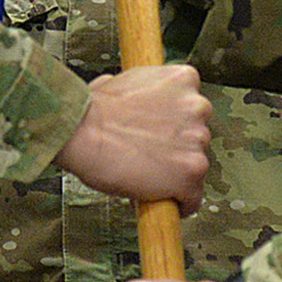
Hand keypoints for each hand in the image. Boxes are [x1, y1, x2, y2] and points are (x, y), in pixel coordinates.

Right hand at [54, 64, 211, 211]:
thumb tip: (137, 101)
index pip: (192, 106)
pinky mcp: (191, 173)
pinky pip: (193, 197)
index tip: (161, 134)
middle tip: (150, 154)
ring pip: (196, 166)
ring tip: (147, 175)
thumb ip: (143, 91)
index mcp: (184, 79)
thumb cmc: (93, 110)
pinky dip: (179, 202)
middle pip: (197, 135)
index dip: (173, 123)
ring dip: (176, 172)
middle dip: (177, 147)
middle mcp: (198, 106)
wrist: (82, 131)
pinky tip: (160, 200)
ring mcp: (198, 141)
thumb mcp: (125, 82)